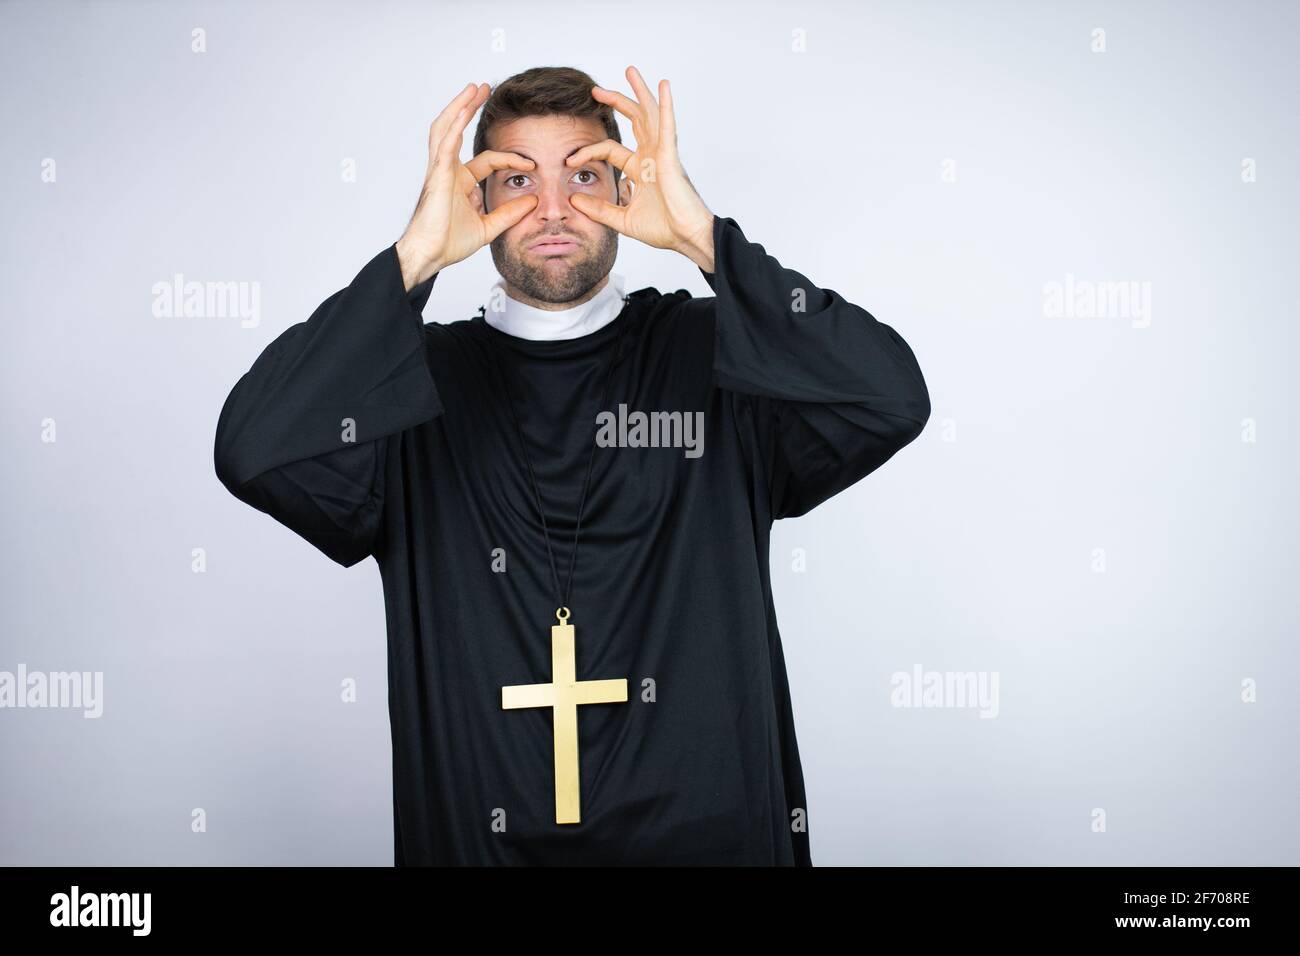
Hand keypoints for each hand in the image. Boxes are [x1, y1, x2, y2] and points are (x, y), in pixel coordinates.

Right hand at [395, 83, 538, 290]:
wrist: (429, 255)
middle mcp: (448, 170)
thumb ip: (510, 214)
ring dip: (460, 106)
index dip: (511, 160)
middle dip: (470, 108)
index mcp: (460, 181)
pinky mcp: (436, 174)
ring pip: (447, 128)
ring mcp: (440, 170)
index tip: (531, 165)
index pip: (489, 160)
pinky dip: (455, 124)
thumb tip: (533, 201)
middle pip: (458, 130)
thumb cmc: (449, 243)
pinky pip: (445, 143)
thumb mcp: (489, 227)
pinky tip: (464, 108)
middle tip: (483, 89)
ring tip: (474, 88)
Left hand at [565, 66, 715, 271]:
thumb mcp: (622, 219)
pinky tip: (664, 85)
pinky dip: (666, 105)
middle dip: (615, 102)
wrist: (685, 237)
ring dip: (640, 92)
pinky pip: (667, 125)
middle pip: (633, 121)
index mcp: (640, 169)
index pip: (609, 149)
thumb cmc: (663, 229)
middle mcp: (651, 156)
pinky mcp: (671, 156)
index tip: (569, 161)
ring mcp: (662, 153)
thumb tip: (573, 200)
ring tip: (630, 70)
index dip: (587, 151)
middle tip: (595, 91)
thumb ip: (598, 209)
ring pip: (650, 114)